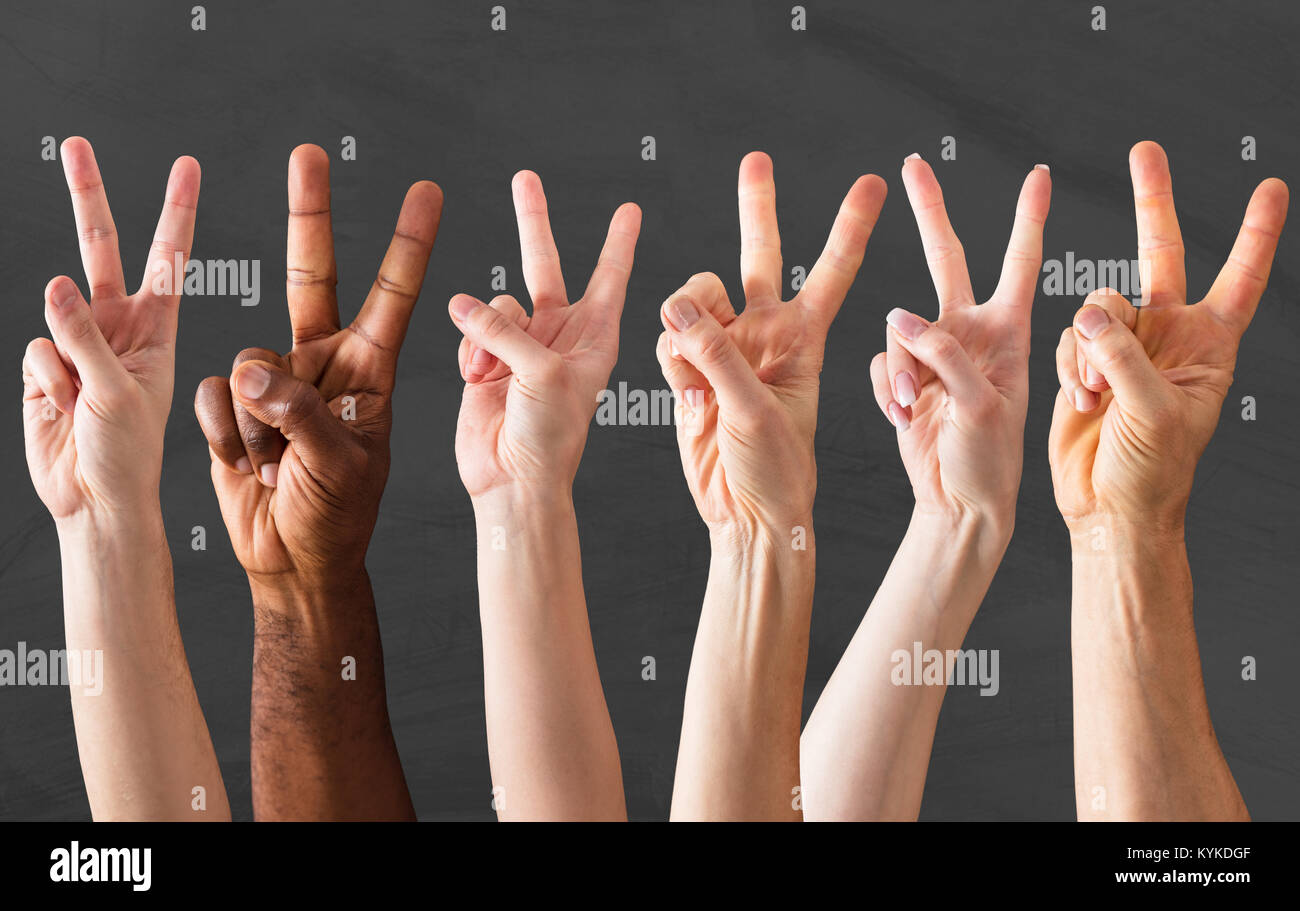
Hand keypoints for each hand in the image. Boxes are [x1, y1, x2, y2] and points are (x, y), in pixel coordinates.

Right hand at [23, 137, 199, 519]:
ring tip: (81, 401)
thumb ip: (85, 337)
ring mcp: (77, 344)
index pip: (168, 259)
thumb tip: (55, 282)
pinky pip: (33, 351)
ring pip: (54, 312)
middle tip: (78, 145)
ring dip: (62, 360)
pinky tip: (59, 408)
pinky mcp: (43, 366)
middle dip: (88, 198)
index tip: (186, 167)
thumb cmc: (128, 453)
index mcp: (156, 330)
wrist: (94, 497)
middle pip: (100, 250)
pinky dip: (43, 382)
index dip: (175, 212)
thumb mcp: (119, 392)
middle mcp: (118, 327)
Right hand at [194, 144, 441, 586]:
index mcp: (370, 372)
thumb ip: (299, 413)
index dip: (408, 245)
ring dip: (257, 422)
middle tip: (309, 152)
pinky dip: (225, 436)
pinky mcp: (231, 404)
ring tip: (280, 465)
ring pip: (246, 361)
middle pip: (312, 277)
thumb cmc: (338, 517)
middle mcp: (323, 363)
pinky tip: (250, 467)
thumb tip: (251, 367)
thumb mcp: (338, 467)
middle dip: (310, 215)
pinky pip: (212, 395)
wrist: (295, 561)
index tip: (427, 193)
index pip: (393, 297)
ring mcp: (276, 381)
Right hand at [449, 171, 640, 496]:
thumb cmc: (550, 438)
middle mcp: (559, 335)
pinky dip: (468, 349)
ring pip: (495, 302)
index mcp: (594, 338)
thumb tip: (463, 303)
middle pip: (546, 265)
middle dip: (534, 222)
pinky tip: (477, 379)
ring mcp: (520, 346)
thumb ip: (505, 330)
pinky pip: (469, 329)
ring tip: (491, 370)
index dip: (618, 242)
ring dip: (486, 330)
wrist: (513, 480)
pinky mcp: (485, 360)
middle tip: (526, 177)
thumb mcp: (543, 374)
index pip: (609, 277)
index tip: (631, 209)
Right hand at [654, 151, 885, 538]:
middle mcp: (765, 334)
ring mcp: (725, 350)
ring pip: (694, 299)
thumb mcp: (757, 409)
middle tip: (757, 158)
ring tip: (696, 373)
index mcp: (804, 340)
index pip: (830, 272)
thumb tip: (674, 306)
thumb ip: (716, 354)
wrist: (747, 514)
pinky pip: (667, 340)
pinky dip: (669, 360)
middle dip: (757, 207)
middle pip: (760, 255)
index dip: (848, 228)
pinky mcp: (689, 370)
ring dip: (687, 320)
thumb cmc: (776, 469)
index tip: (870, 185)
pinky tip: (687, 396)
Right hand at [870, 156, 1050, 530]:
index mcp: (1008, 334)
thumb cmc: (990, 461)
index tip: (1038, 175)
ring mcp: (936, 356)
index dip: (1028, 218)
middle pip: (947, 258)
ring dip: (903, 369)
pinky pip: (883, 363)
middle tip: (912, 165)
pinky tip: (904, 417)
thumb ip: (942, 354)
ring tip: (919, 408)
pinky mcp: (907, 379)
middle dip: (929, 212)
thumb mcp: (981, 405)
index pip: (1021, 263)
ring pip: (899, 329)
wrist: (961, 505)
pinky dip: (889, 389)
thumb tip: (897, 315)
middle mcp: (971, 334)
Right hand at [1049, 141, 1287, 528]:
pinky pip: (1068, 336)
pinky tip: (1080, 398)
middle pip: (1160, 256)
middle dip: (1153, 202)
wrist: (1107, 510)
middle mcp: (1168, 338)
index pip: (1241, 278)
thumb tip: (1090, 311)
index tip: (1270, 188)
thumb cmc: (1153, 472)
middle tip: (1145, 152)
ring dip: (1090, 346)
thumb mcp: (1154, 411)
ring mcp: (1123, 349)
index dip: (1256, 233)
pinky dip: (1069, 363)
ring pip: (1097, 305)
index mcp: (1209, 347)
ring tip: (1095, 393)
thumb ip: (1123, 354)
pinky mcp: (1082, 364)